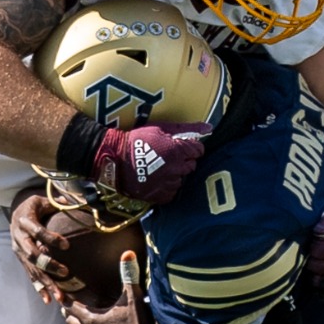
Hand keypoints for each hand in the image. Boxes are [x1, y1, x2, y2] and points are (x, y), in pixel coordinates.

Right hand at [10, 191, 77, 303]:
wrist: (16, 212)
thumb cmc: (34, 206)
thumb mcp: (43, 200)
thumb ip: (58, 203)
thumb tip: (81, 202)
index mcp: (25, 220)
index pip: (38, 231)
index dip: (50, 238)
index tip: (67, 245)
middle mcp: (19, 237)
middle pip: (32, 254)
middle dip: (48, 265)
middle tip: (66, 273)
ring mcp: (18, 250)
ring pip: (31, 268)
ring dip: (45, 282)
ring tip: (59, 295)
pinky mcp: (21, 260)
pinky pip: (29, 275)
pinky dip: (38, 288)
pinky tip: (47, 300)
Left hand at [59, 250, 149, 323]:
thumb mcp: (133, 297)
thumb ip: (128, 275)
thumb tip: (128, 254)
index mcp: (92, 319)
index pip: (71, 307)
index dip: (65, 300)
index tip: (60, 293)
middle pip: (72, 321)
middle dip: (69, 312)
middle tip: (69, 303)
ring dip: (80, 323)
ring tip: (83, 315)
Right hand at [92, 122, 208, 205]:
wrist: (115, 159)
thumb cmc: (137, 140)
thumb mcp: (161, 129)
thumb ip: (186, 129)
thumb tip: (209, 128)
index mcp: (178, 151)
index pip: (198, 150)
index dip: (190, 147)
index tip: (179, 146)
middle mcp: (176, 169)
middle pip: (191, 165)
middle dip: (183, 160)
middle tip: (167, 156)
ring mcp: (168, 184)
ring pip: (182, 179)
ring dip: (175, 174)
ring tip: (159, 168)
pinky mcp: (160, 196)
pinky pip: (172, 192)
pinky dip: (167, 186)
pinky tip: (156, 179)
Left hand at [302, 200, 323, 299]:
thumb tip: (319, 230)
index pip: (318, 251)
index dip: (314, 245)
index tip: (317, 241)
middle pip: (317, 267)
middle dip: (312, 259)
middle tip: (315, 254)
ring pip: (320, 282)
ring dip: (314, 273)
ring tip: (317, 264)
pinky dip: (320, 286)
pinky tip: (321, 275)